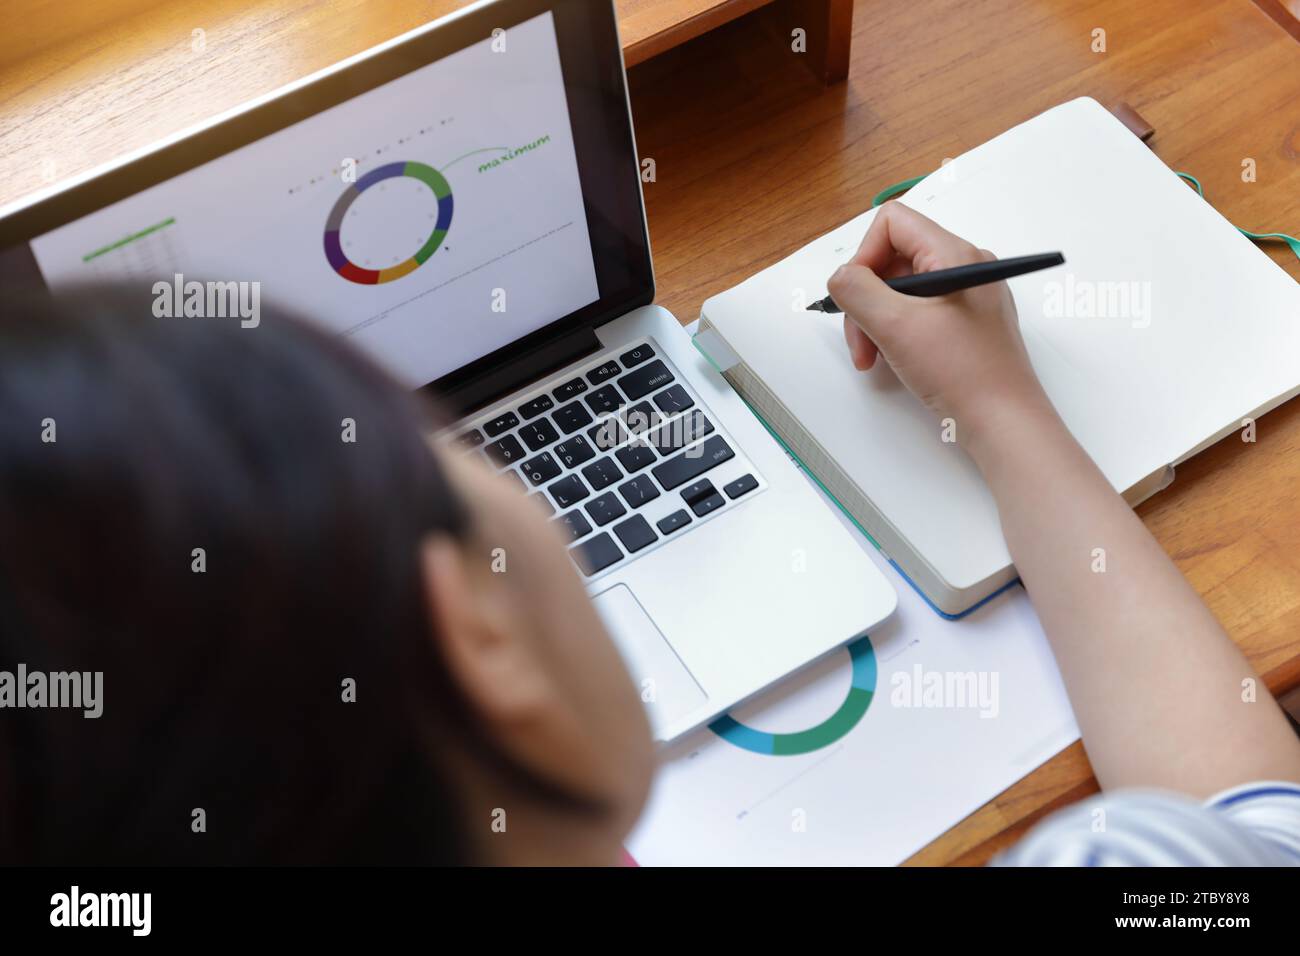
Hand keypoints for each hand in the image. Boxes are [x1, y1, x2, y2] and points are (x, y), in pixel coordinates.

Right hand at [827, 202, 1050, 450]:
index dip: (864, 256)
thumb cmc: (962, 373)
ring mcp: (967, 296)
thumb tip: (840, 277)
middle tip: (860, 342)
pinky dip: (896, 332)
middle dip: (866, 299)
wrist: (1003, 423)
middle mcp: (964, 267)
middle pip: (893, 259)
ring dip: (876, 320)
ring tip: (872, 358)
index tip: (856, 297)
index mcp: (955, 254)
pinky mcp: (966, 324)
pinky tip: (893, 359)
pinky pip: (919, 312)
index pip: (893, 223)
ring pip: (902, 290)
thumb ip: (857, 290)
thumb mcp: (896, 326)